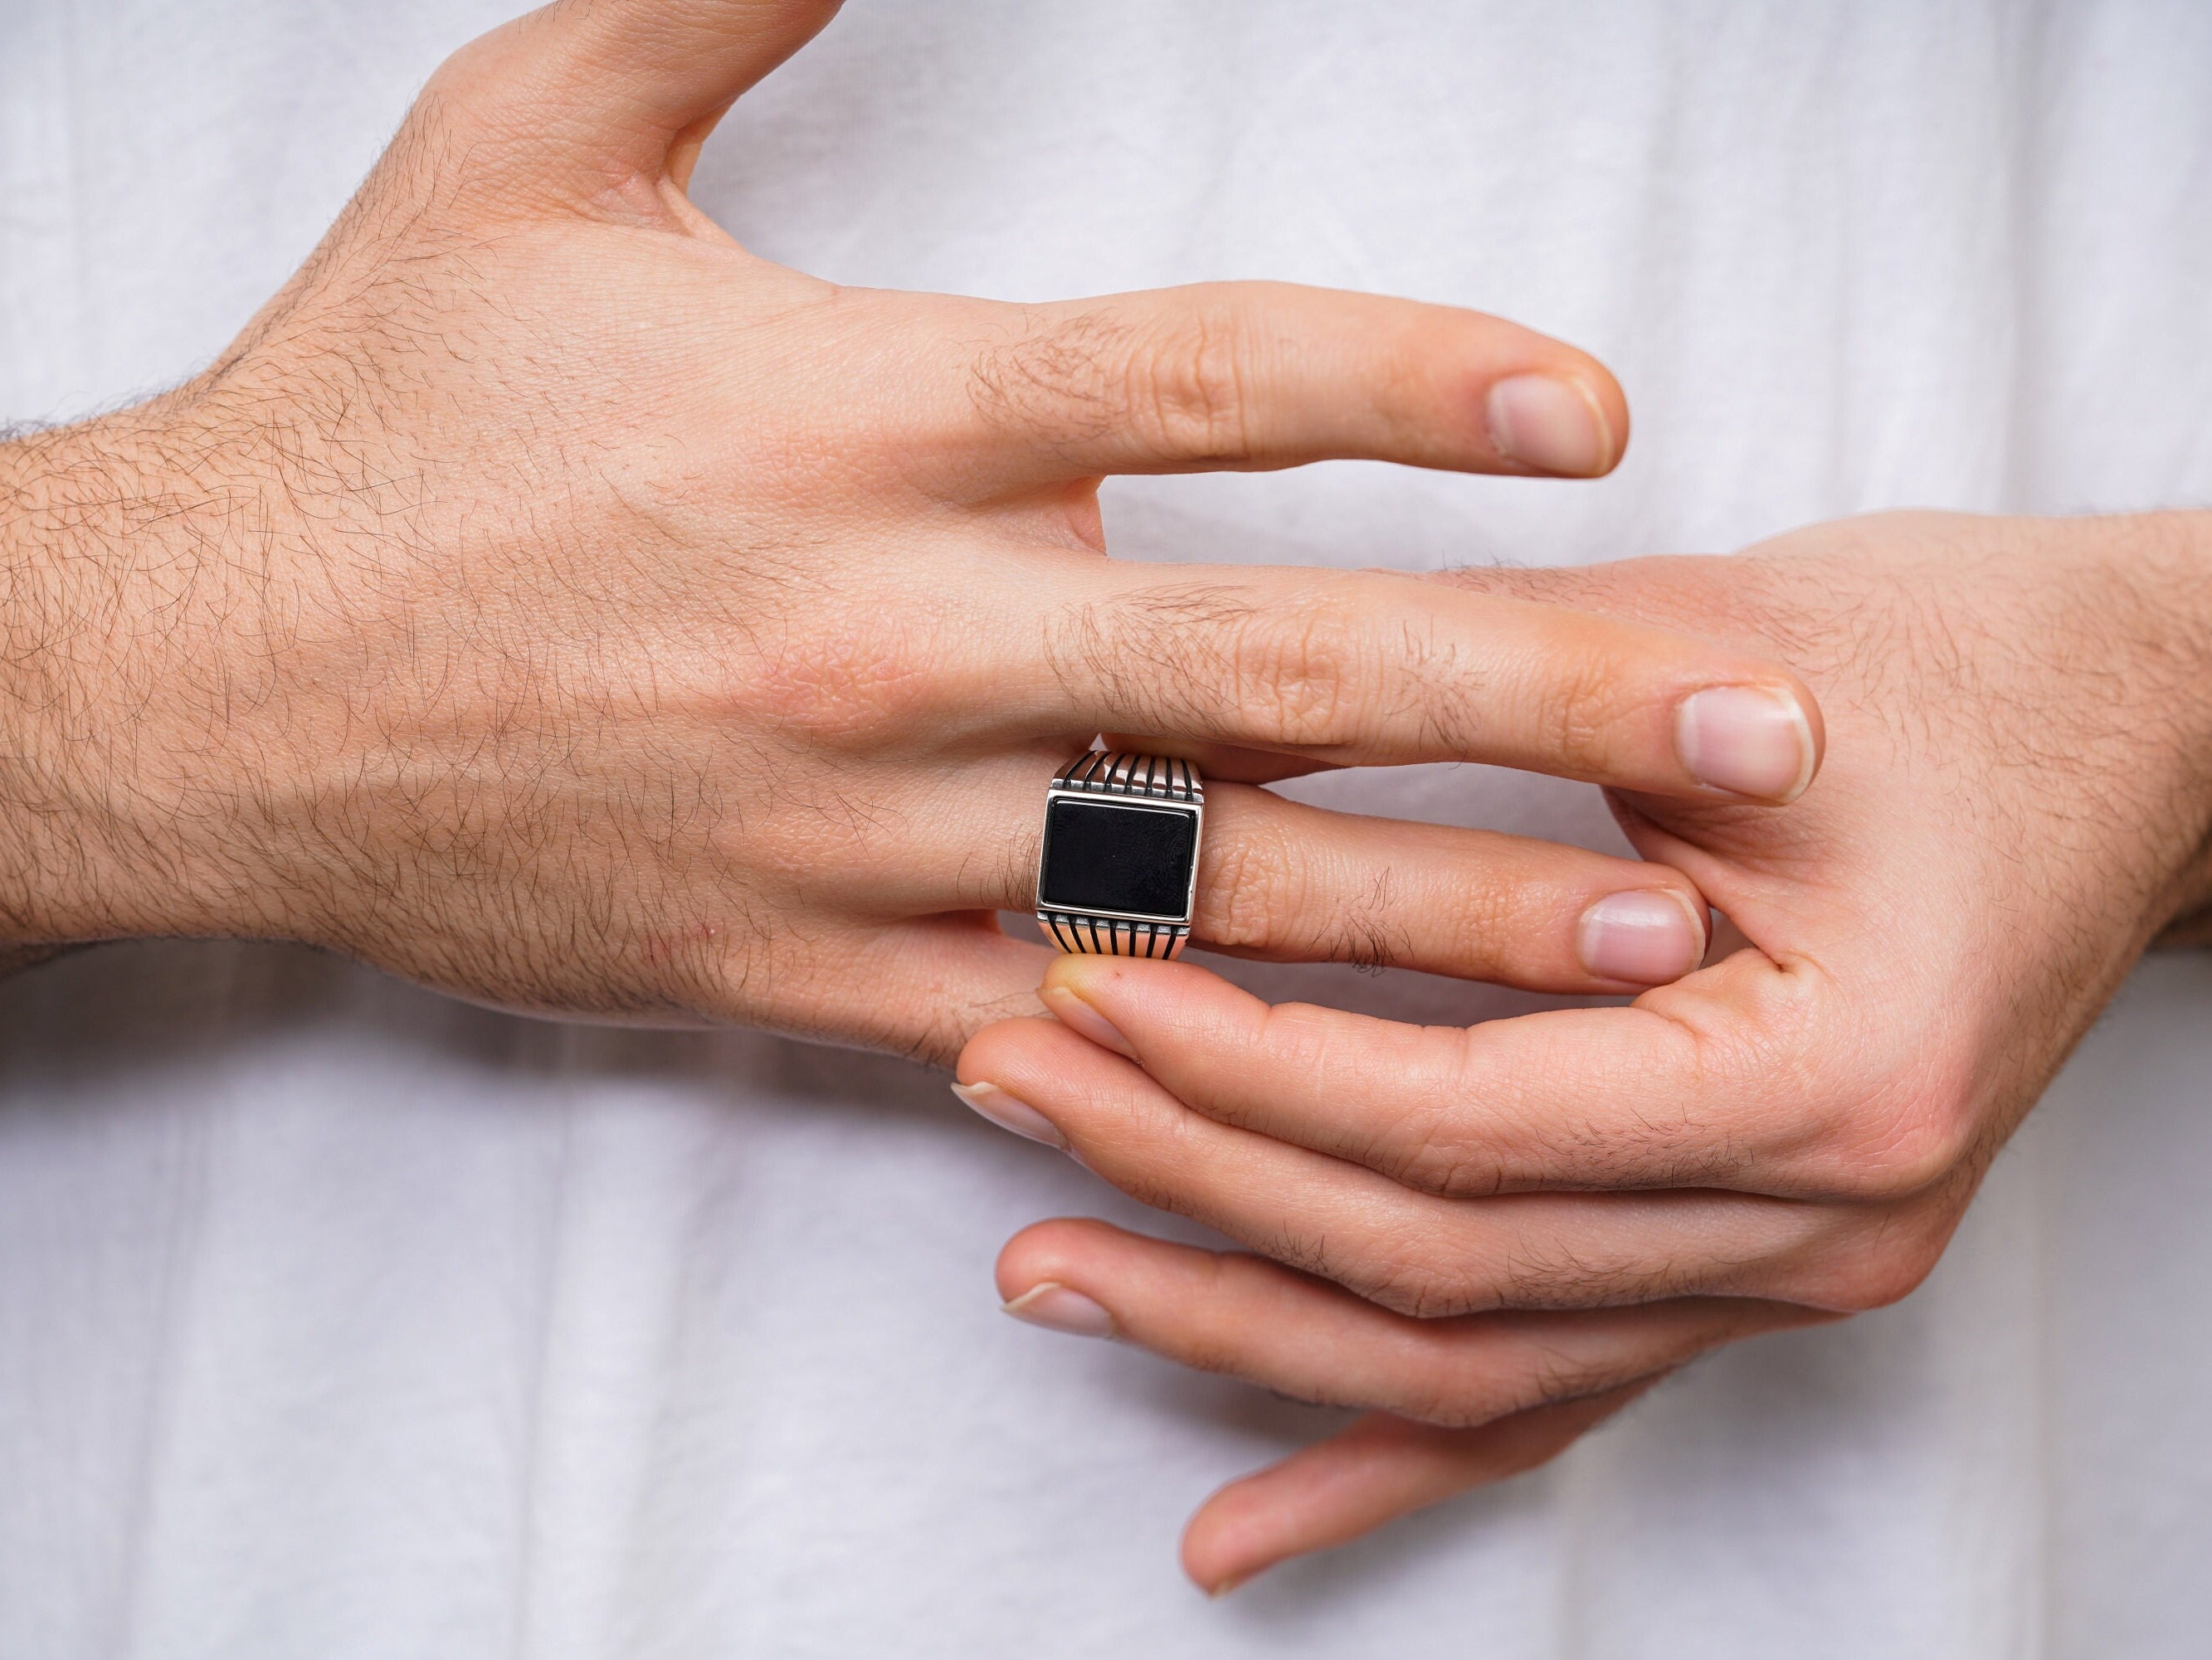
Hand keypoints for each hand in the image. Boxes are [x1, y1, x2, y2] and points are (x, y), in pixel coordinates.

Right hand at [0, 0, 1822, 1056]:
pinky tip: (1370, 1090)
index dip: (1418, 381)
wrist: (199, 690)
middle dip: (1544, 702)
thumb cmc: (375, 417)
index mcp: (854, 418)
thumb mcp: (525, 143)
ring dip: (1448, 918)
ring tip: (1645, 942)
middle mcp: (886, 638)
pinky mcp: (805, 969)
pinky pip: (1047, 1027)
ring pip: (1208, 889)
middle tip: (1757, 738)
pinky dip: (1214, 1057)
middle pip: (1280, 668)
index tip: (1599, 413)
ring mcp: (856, 831)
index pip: (1200, 383)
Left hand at [957, 509, 2211, 1586]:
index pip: (1470, 1121)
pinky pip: (1544, 1399)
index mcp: (1832, 1069)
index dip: (1251, 1072)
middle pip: (1439, 1254)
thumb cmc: (1955, 659)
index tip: (1081, 993)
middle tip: (1007, 1085)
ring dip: (1241, 1324)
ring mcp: (1786, 1272)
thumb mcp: (1711, 656)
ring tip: (1047, 1268)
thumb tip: (1192, 747)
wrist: (2147, 725)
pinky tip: (1237, 1529)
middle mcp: (1818, 1217)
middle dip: (1196, 1173)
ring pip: (1465, 1360)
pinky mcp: (1740, 1268)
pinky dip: (1379, 1458)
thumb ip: (1468, 715)